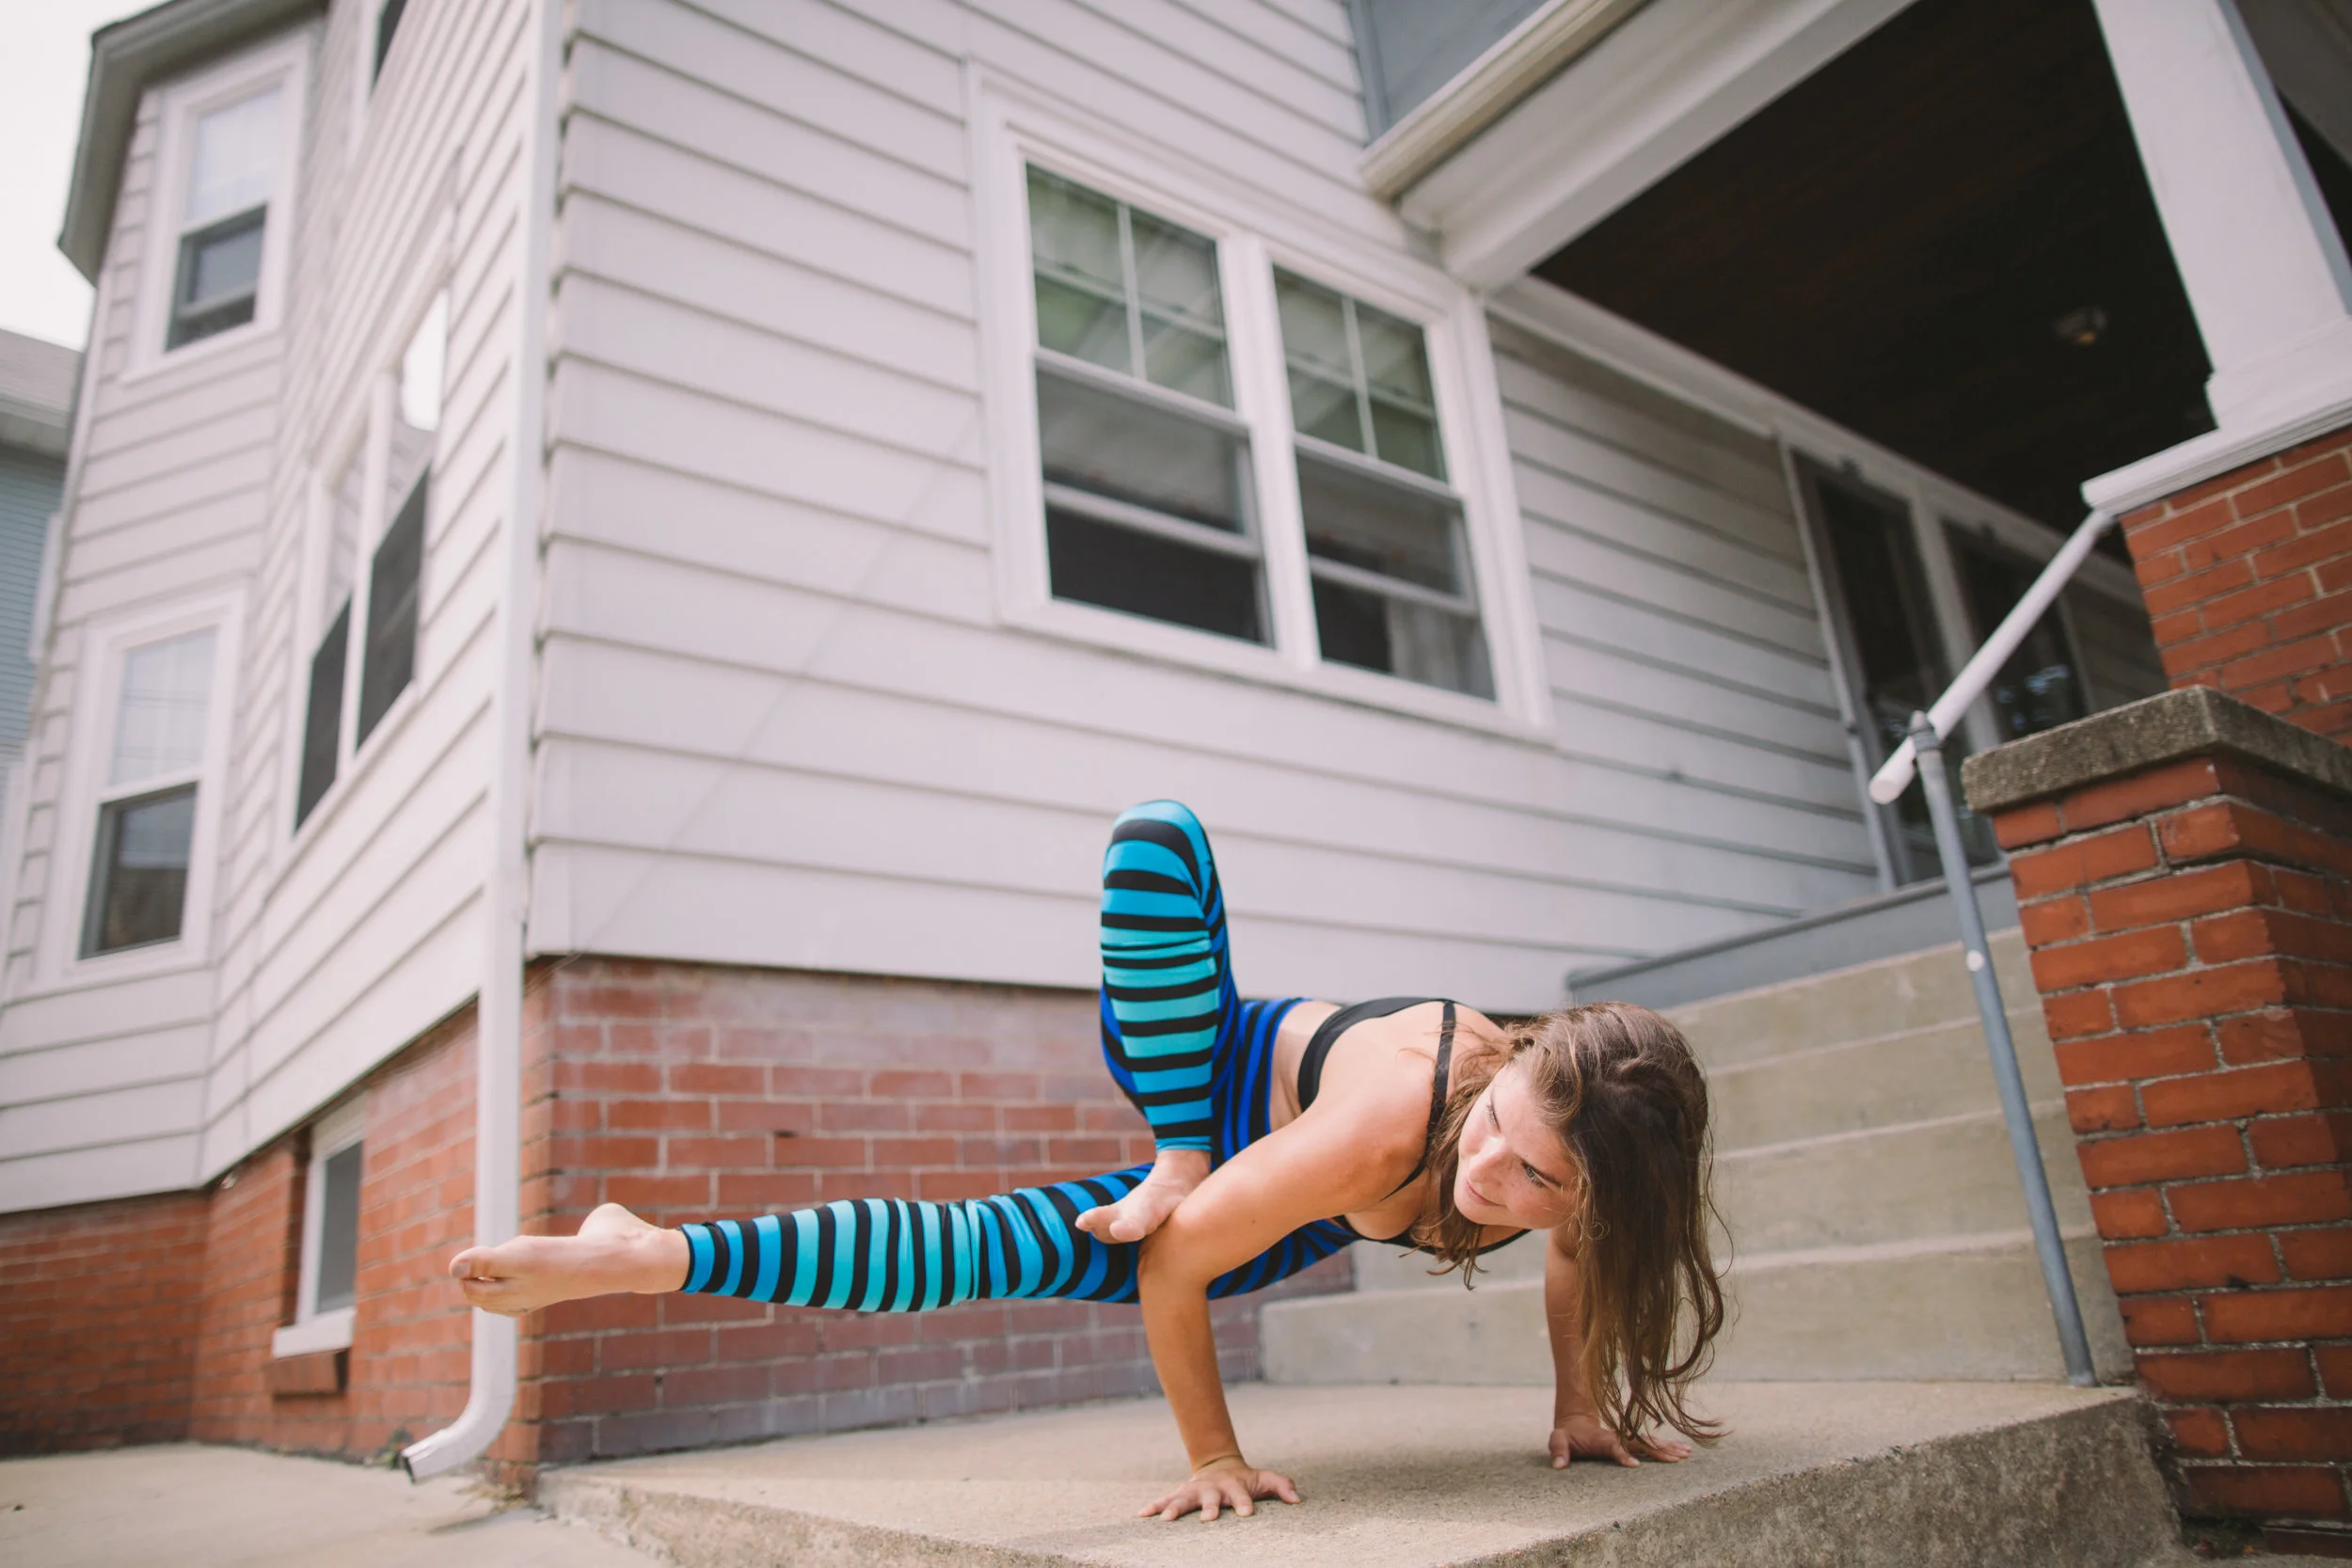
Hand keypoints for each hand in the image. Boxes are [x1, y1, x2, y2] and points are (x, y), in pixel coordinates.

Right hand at [1138, 1455, 1300, 1520]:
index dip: (1244, 1503)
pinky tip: (1142, 1515)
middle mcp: (1212, 1488)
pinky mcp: (1181, 1494)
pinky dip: (1154, 1506)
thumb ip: (1282, 1485)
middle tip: (1208, 1519)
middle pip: (1210, 1497)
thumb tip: (1297, 1499)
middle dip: (1209, 1507)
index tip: (1247, 1513)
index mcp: (1234, 1485)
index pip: (1241, 1494)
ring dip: (1175, 1508)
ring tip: (1166, 1520)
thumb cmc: (1246, 1479)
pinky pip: (1165, 1500)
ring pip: (1183, 1499)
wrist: (1220, 1465)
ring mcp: (1195, 1490)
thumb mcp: (1265, 1479)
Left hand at [1549, 1411, 1691, 1467]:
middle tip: (1676, 1458)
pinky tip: (1683, 1451)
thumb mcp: (1558, 1440)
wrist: (1576, 1422)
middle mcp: (1617, 1437)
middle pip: (1640, 1444)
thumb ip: (1558, 1451)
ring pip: (1649, 1442)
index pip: (1615, 1447)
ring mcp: (1626, 1438)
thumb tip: (1558, 1466)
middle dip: (1657, 1451)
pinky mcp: (1631, 1441)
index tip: (1635, 1465)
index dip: (1623, 1455)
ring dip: (1667, 1447)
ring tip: (1687, 1453)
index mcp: (1602, 1440)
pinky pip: (1651, 1444)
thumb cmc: (1567, 1435)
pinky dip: (1667, 1447)